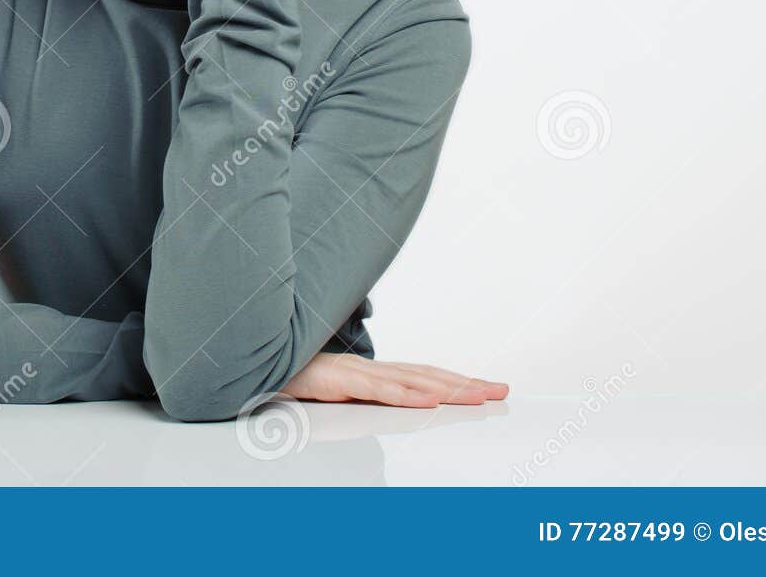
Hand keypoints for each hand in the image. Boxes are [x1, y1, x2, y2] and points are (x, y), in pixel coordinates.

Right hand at [278, 352, 509, 407]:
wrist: (265, 359)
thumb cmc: (303, 376)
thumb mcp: (343, 393)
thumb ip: (369, 396)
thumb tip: (397, 406)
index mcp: (379, 373)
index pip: (428, 376)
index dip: (460, 381)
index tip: (491, 388)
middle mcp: (376, 370)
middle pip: (430, 377)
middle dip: (467, 384)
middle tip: (500, 390)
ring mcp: (360, 373)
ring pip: (413, 382)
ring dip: (448, 389)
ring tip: (478, 396)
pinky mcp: (341, 380)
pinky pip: (378, 389)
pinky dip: (406, 395)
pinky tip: (428, 400)